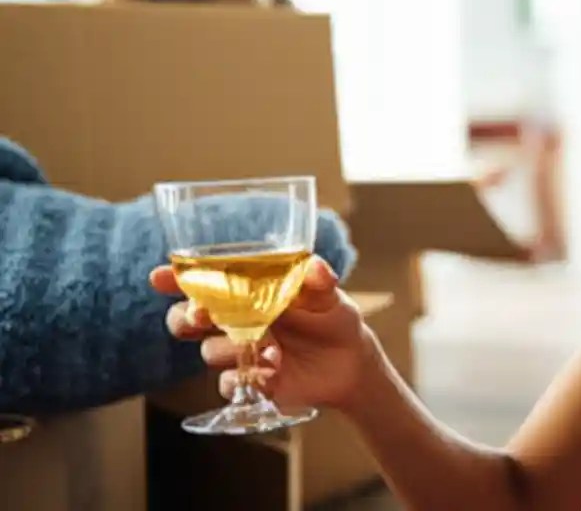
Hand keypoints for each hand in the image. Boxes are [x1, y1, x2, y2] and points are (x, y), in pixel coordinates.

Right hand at [151, 256, 377, 412]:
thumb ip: (320, 281)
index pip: (201, 282)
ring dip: (233, 350)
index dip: (175, 279)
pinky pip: (228, 384)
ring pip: (208, 352)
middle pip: (185, 320)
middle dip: (186, 318)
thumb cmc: (333, 318)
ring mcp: (236, 353)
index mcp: (244, 292)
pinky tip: (270, 374)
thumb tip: (316, 267)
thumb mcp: (329, 296)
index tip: (159, 277)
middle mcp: (231, 321)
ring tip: (274, 349)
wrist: (350, 362)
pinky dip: (245, 379)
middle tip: (202, 317)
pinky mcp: (246, 382)